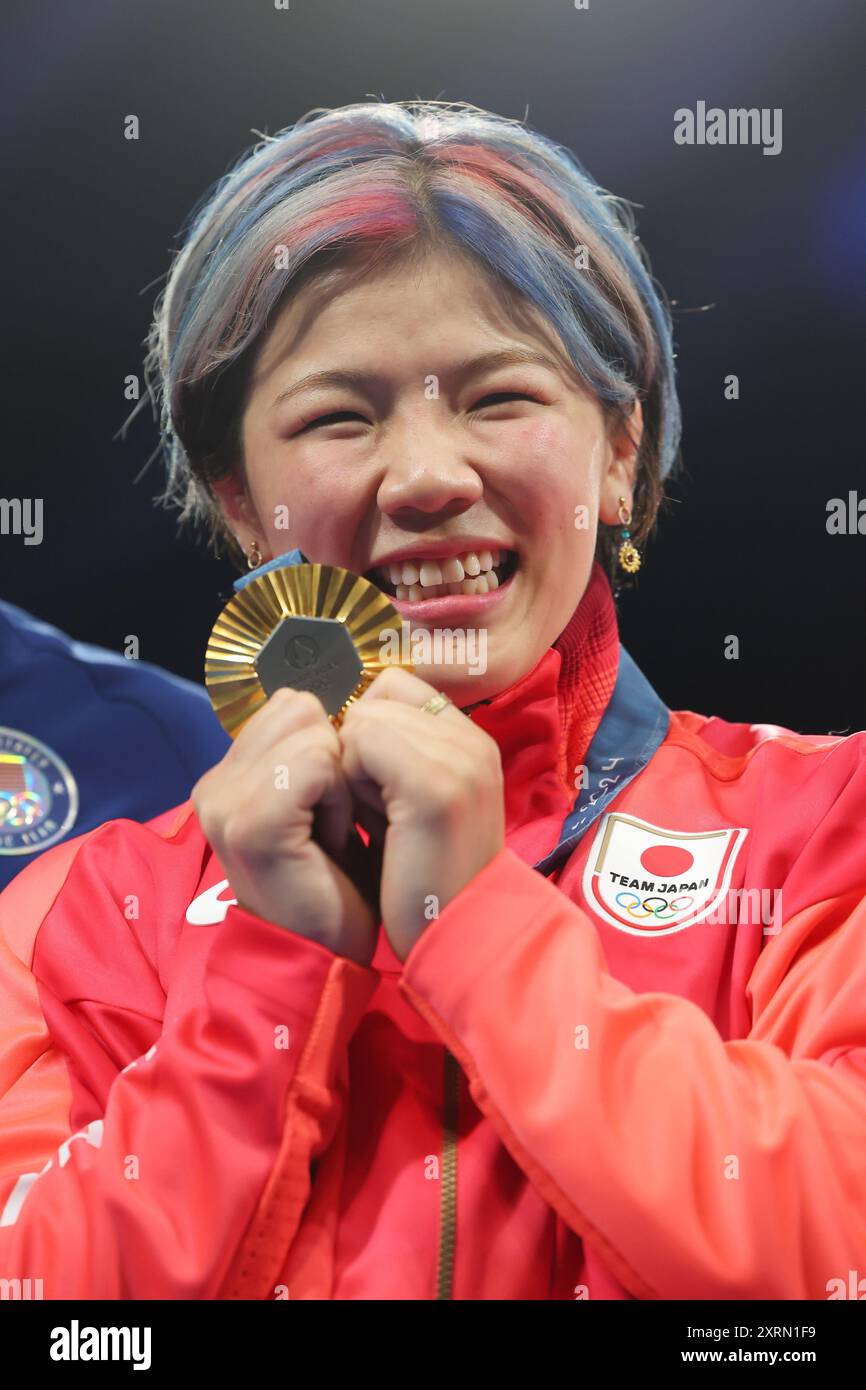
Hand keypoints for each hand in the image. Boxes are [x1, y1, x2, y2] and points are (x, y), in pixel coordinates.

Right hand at [191, 688, 379, 965]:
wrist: (327, 956)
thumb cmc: (336, 880)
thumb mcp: (319, 800)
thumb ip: (309, 747)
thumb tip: (337, 691)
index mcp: (228, 773)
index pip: (292, 701)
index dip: (330, 745)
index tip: (328, 807)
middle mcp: (214, 782)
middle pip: (302, 707)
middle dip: (335, 757)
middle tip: (330, 822)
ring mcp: (224, 802)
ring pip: (315, 730)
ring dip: (341, 781)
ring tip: (331, 834)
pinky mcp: (250, 822)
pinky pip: (319, 762)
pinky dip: (341, 800)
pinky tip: (332, 842)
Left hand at [338, 667, 505, 962]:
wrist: (455, 938)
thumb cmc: (423, 878)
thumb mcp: (415, 800)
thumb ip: (395, 754)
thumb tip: (343, 719)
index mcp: (471, 742)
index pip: (396, 688)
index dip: (370, 729)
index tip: (377, 786)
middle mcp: (472, 740)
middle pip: (378, 697)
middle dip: (358, 746)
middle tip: (374, 807)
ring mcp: (459, 758)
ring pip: (365, 716)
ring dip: (352, 764)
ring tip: (375, 816)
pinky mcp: (435, 784)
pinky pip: (362, 739)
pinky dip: (350, 777)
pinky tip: (367, 818)